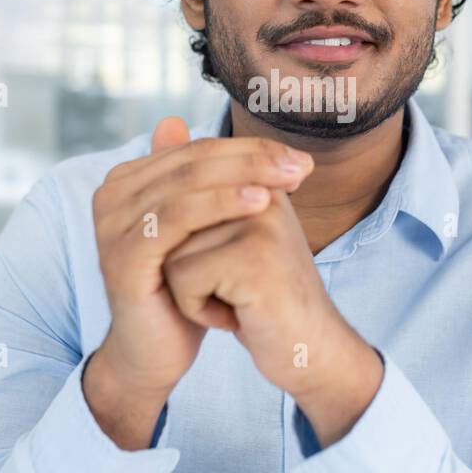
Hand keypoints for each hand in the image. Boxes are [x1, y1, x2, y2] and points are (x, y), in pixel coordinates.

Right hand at [90, 118, 314, 398]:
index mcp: (126, 182)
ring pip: (186, 184)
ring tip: (285, 180)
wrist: (155, 352)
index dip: (249, 149)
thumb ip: (199, 182)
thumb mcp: (198, 231)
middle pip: (192, 161)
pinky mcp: (123, 255)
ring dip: (242, 176)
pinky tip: (258, 203)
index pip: (195, 148)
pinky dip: (220, 204)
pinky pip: (177, 218)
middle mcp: (111, 197)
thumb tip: (179, 120)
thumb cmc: (180, 289)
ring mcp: (112, 226)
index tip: (298, 157)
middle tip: (300, 164)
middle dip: (252, 159)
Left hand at [161, 187, 368, 401]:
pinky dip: (199, 309)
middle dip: (185, 265)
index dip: (187, 240)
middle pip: (172, 223)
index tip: (225, 264)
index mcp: (258, 181)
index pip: (185, 193)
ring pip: (172, 253)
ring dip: (190, 289)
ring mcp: (261, 224)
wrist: (307, 350)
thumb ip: (196, 186)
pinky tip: (237, 315)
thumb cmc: (262, 296)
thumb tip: (164, 122)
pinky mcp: (254, 260)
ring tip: (236, 299)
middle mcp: (263, 194)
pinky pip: (184, 281)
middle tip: (227, 285)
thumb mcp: (223, 232)